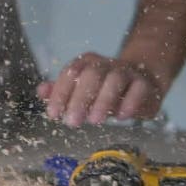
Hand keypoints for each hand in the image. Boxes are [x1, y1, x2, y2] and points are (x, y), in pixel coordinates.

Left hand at [37, 52, 164, 126]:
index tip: (53, 113)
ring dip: (103, 100)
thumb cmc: (103, 89)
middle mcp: (105, 65)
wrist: (143, 81)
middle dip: (79, 99)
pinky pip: (139, 88)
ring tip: (94, 121)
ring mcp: (127, 72)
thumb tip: (41, 91)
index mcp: (86, 64)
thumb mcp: (80, 91)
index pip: (70, 73)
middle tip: (72, 122)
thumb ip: (60, 91)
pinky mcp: (145, 83)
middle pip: (91, 74)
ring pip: (115, 80)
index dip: (60, 93)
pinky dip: (130, 102)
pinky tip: (121, 117)